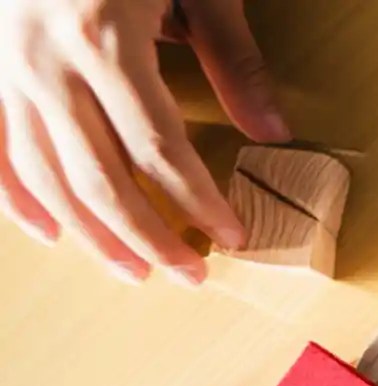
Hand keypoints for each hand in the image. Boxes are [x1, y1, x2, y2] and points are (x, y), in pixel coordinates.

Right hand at [0, 0, 289, 284]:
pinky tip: (51, 234)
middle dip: (148, 236)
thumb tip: (274, 133)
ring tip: (133, 271)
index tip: (231, 235)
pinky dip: (17, 198)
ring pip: (46, 173)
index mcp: (104, 40)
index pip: (159, 149)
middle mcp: (45, 61)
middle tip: (189, 275)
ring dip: (91, 233)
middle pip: (100, 176)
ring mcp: (5, 67)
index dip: (196, 201)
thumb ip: (235, 61)